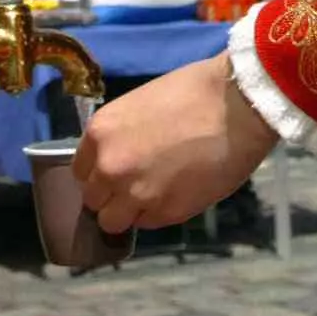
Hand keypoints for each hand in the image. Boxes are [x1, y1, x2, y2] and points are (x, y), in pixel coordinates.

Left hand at [75, 53, 278, 231]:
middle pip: (93, 201)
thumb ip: (121, 137)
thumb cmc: (193, 91)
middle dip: (112, 196)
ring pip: (114, 222)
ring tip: (156, 195)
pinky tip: (178, 193)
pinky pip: (149, 224)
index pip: (80, 172)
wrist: (236, 106)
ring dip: (130, 212)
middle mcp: (110, 168)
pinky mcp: (166, 213)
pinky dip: (159, 214)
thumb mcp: (140, 106)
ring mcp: (136, 195)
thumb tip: (120, 158)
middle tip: (138, 184)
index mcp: (100, 134)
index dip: (100, 174)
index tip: (117, 172)